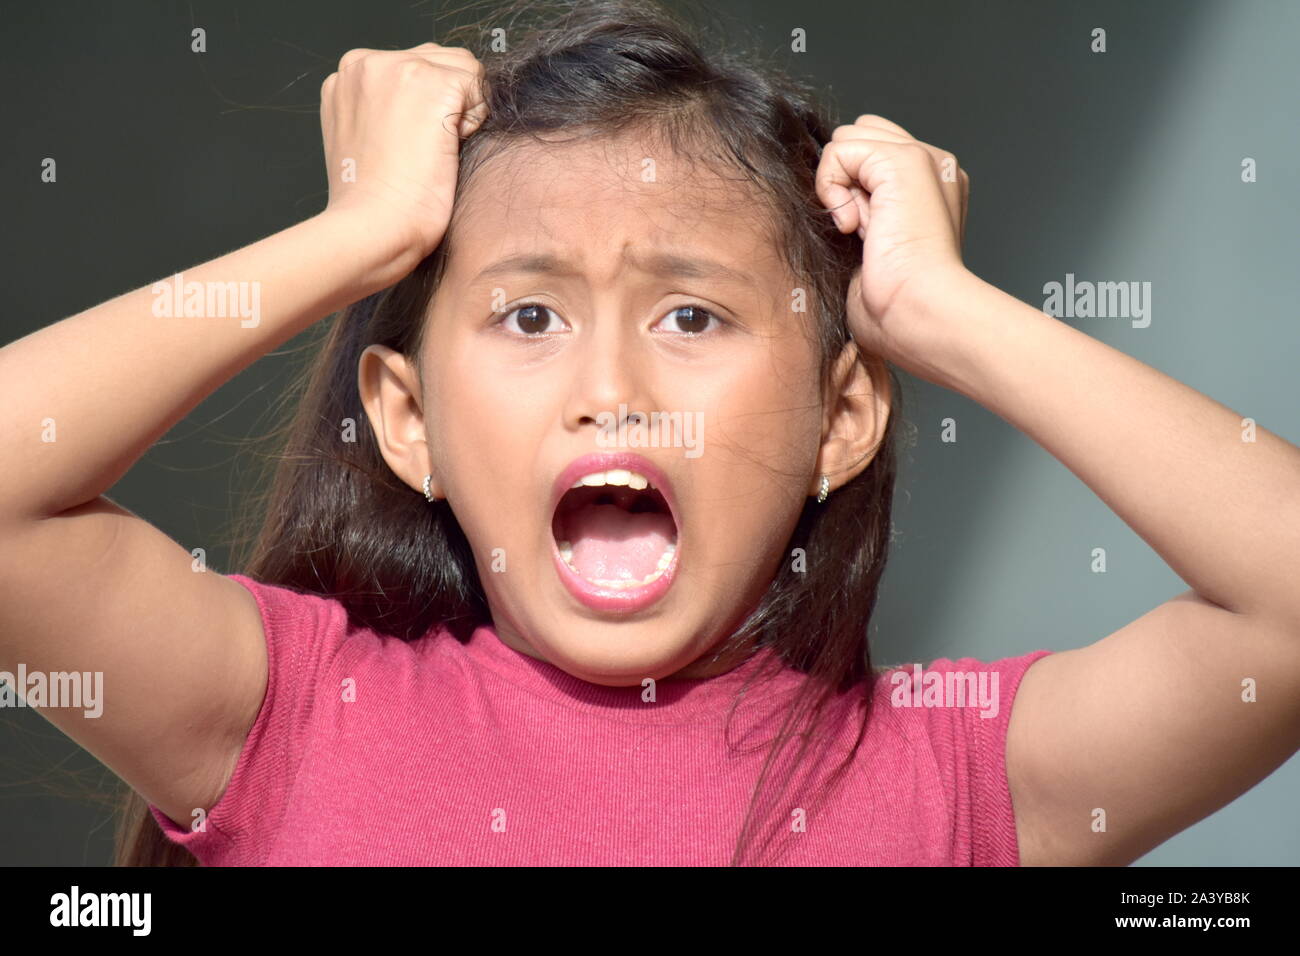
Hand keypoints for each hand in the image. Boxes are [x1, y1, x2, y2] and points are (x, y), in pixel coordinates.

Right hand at [320, 43, 487, 268]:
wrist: (373, 228)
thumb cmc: (374, 204)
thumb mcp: (366, 139)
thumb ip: (387, 108)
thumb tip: (429, 102)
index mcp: (347, 75)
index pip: (415, 65)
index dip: (428, 107)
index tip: (410, 146)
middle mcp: (366, 62)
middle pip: (441, 60)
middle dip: (447, 103)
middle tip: (424, 153)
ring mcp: (398, 67)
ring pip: (464, 69)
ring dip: (462, 109)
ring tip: (433, 151)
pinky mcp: (432, 83)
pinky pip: (479, 86)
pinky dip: (475, 121)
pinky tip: (445, 150)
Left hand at [815, 114, 970, 368]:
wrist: (918, 314)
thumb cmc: (896, 307)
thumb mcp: (872, 251)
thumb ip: (860, 213)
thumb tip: (830, 199)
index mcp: (933, 186)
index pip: (870, 152)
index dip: (850, 186)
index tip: (864, 237)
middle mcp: (935, 165)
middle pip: (857, 135)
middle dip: (846, 181)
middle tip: (864, 233)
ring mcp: (923, 158)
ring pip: (846, 140)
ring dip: (840, 189)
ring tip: (865, 232)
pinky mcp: (904, 160)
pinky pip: (838, 150)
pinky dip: (832, 188)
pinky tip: (855, 225)